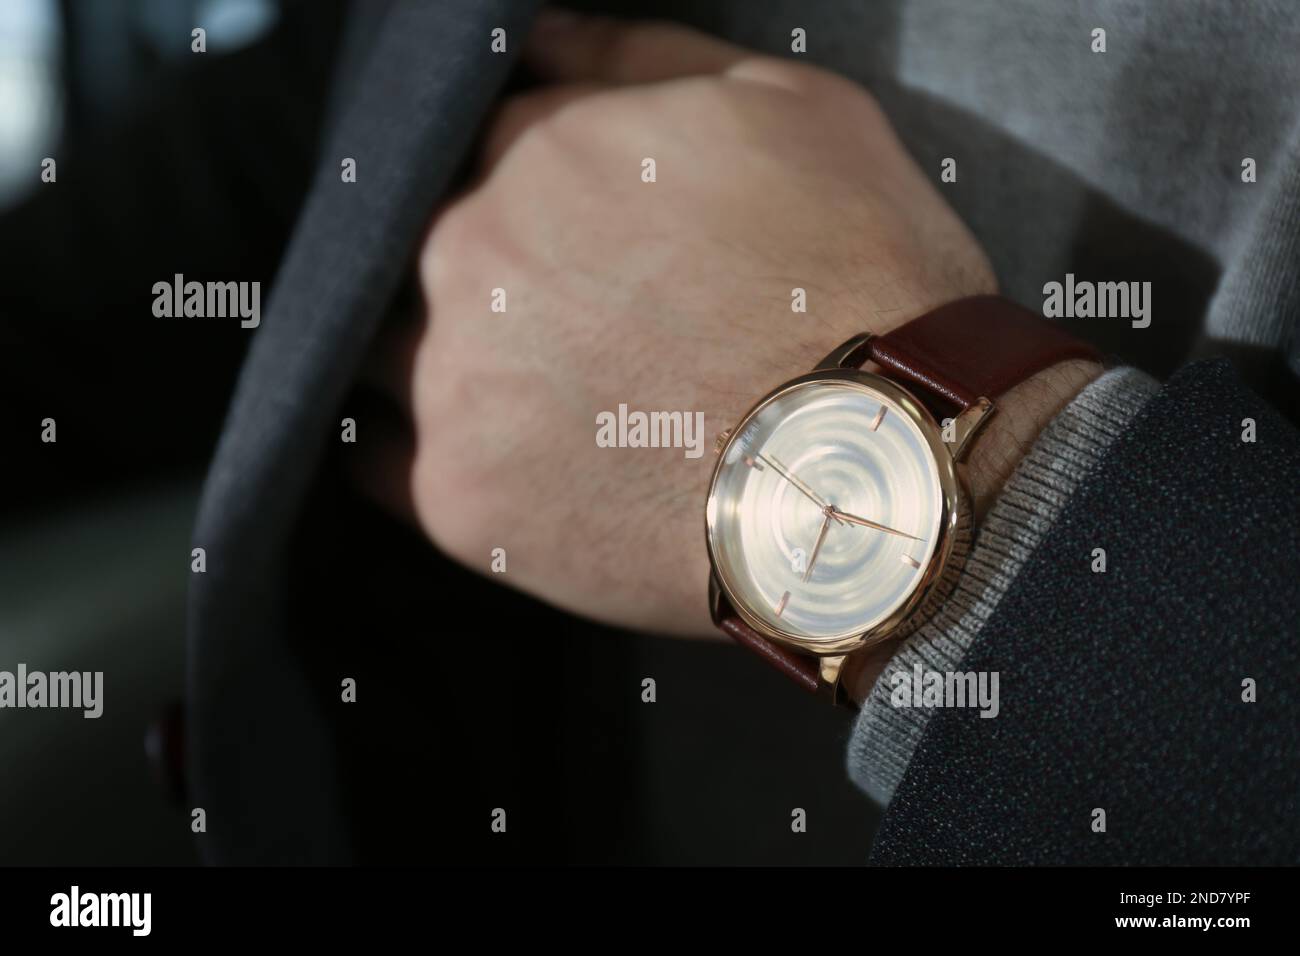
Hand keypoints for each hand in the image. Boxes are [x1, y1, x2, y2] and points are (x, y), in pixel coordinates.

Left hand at [354, 12, 1089, 640]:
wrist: (879, 474)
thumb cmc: (860, 284)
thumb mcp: (793, 111)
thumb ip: (646, 57)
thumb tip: (543, 36)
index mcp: (538, 154)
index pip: (488, 149)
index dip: (534, 193)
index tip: (576, 242)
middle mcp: (470, 258)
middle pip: (426, 250)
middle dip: (486, 278)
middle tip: (567, 328)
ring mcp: (452, 381)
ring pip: (386, 350)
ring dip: (440, 360)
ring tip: (540, 399)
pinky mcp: (456, 499)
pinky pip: (380, 463)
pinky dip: (426, 451)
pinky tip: (499, 457)